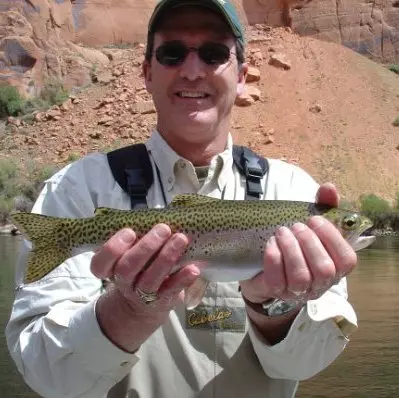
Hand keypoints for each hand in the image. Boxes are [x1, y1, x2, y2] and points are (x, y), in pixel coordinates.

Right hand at [90, 224, 199, 351]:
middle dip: (145, 247)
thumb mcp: (130, 254)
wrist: (142, 306)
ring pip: (149, 280)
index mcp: (111, 269)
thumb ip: (138, 236)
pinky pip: (172, 291)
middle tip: (163, 229)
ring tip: (181, 239)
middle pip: (127, 269)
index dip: (112, 249)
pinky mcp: (162, 301)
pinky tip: (193, 267)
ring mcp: (142, 295)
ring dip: (166, 258)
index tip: (129, 232)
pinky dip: (183, 279)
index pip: (100, 264)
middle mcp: (124, 282)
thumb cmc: (138, 268)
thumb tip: (160, 213)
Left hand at [239, 183, 357, 303]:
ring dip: (291, 249)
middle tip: (296, 226)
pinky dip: (274, 258)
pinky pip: (277, 280)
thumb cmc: (295, 244)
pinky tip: (271, 243)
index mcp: (335, 267)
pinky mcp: (276, 292)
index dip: (333, 238)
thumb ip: (323, 206)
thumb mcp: (310, 224)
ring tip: (282, 231)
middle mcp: (321, 284)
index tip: (314, 219)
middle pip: (324, 270)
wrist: (264, 266)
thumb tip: (329, 187)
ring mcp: (298, 291)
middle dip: (309, 243)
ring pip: (301, 277)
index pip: (347, 260)